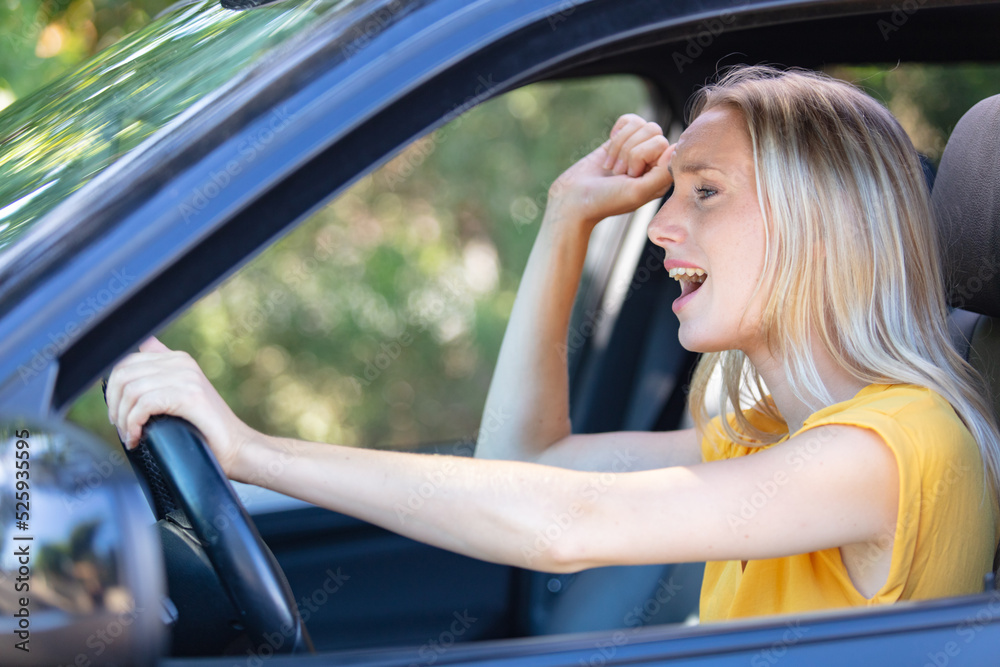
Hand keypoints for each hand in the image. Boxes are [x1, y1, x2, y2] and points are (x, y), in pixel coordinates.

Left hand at [106, 337, 253, 477]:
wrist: (238, 447)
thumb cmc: (208, 430)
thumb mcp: (182, 394)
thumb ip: (162, 372)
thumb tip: (143, 347)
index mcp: (178, 359)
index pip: (126, 361)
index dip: (112, 390)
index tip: (119, 413)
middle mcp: (181, 362)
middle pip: (123, 374)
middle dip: (114, 405)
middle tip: (121, 428)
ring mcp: (187, 377)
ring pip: (131, 390)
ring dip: (123, 419)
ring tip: (130, 436)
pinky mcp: (189, 395)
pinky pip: (144, 404)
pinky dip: (133, 424)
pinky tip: (137, 438)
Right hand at [546, 114, 674, 226]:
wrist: (574, 198)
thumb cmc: (606, 200)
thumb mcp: (638, 192)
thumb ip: (662, 173)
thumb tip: (676, 147)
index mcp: (663, 175)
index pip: (663, 144)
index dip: (643, 156)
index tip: (630, 176)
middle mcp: (654, 161)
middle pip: (653, 131)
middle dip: (629, 151)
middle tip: (619, 173)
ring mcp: (638, 148)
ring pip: (640, 124)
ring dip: (620, 145)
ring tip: (611, 167)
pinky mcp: (622, 140)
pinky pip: (629, 120)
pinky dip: (617, 133)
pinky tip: (609, 150)